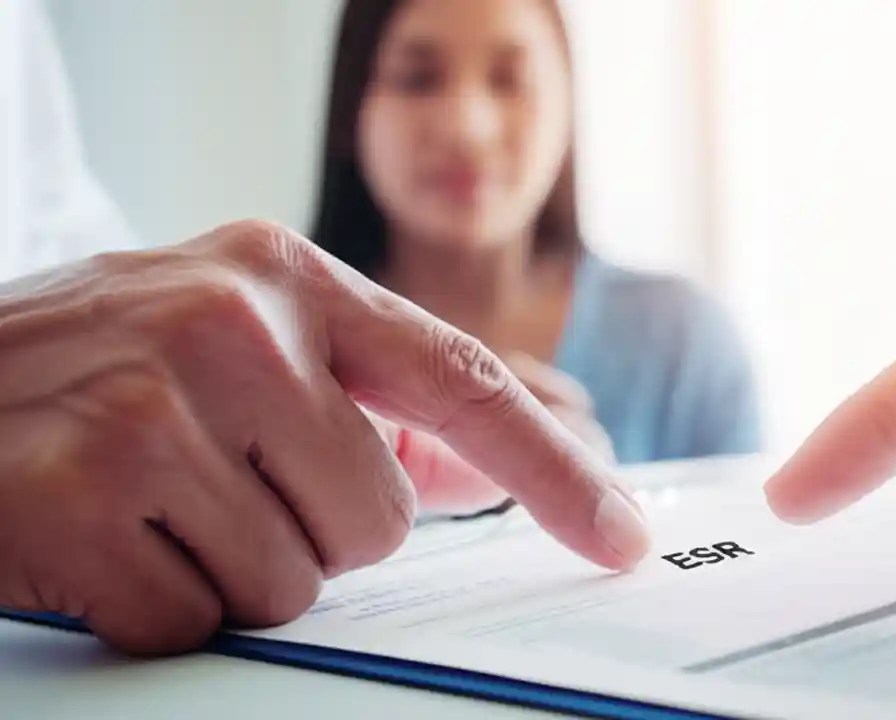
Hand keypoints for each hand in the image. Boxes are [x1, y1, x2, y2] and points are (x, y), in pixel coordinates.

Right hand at [0, 220, 647, 654]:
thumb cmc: (95, 368)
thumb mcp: (229, 337)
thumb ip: (357, 393)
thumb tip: (476, 464)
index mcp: (285, 275)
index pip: (460, 382)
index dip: (552, 470)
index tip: (620, 536)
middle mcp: (233, 322)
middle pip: (377, 517)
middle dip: (308, 531)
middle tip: (213, 482)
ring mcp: (154, 403)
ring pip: (295, 581)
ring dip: (230, 568)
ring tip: (152, 502)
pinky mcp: (85, 491)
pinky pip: (198, 618)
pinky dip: (157, 604)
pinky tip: (103, 537)